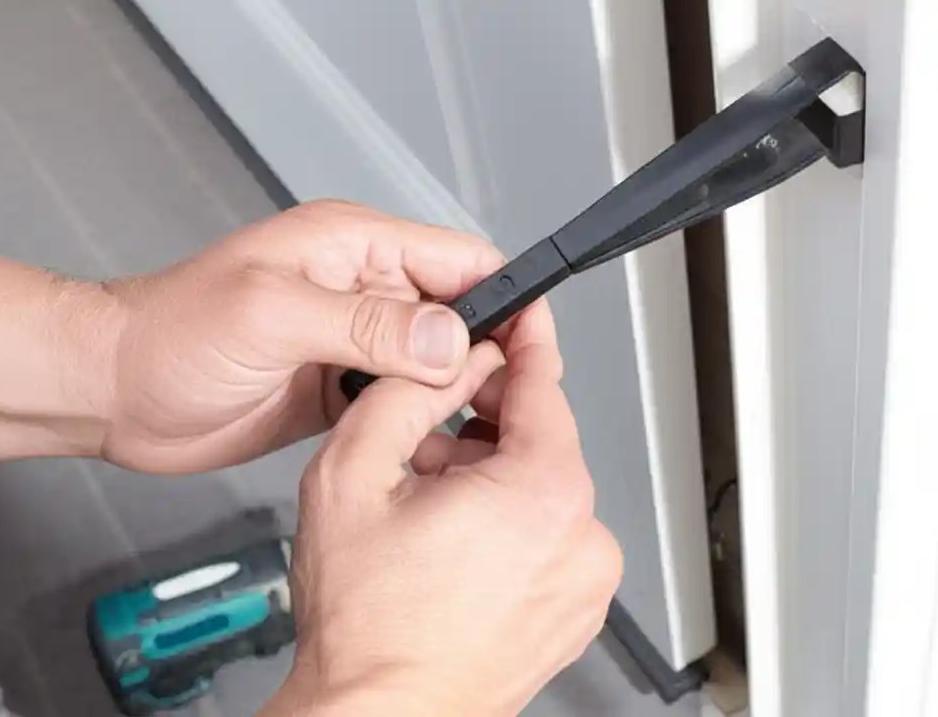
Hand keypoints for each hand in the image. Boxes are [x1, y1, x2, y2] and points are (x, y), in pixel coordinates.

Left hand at [99, 200, 503, 472]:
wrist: (111, 393)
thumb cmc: (169, 335)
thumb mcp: (272, 315)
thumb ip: (365, 324)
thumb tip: (448, 338)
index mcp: (350, 246)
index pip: (457, 258)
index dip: (500, 295)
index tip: (529, 341)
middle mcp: (358, 289)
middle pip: (456, 315)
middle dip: (485, 354)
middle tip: (500, 401)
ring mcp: (348, 342)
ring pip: (431, 363)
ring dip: (452, 392)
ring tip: (467, 428)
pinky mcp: (334, 389)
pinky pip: (397, 402)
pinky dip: (415, 421)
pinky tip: (419, 443)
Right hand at [261, 302, 622, 716]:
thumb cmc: (367, 627)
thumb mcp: (352, 475)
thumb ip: (405, 393)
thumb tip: (446, 360)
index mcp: (544, 493)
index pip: (544, 382)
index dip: (524, 336)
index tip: (520, 310)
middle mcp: (583, 537)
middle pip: (540, 438)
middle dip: (481, 424)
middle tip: (421, 437)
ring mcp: (585, 582)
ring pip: (541, 489)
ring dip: (490, 478)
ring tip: (424, 509)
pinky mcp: (574, 613)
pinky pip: (548, 539)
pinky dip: (508, 526)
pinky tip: (452, 545)